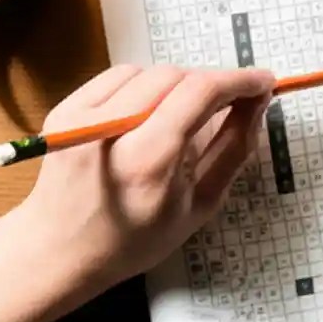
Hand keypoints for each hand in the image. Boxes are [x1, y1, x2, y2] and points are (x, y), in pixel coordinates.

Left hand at [19, 65, 274, 290]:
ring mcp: (81, 116)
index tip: (263, 82)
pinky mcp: (66, 108)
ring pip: (149, 71)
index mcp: (148, 160)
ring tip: (180, 119)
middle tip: (226, 107)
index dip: (239, 80)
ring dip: (176, 86)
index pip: (200, 92)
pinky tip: (147, 116)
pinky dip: (144, 87)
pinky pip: (119, 76)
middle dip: (209, 85)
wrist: (59, 250)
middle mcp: (110, 129)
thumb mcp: (199, 205)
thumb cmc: (133, 239)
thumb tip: (257, 103)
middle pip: (176, 75)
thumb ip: (234, 148)